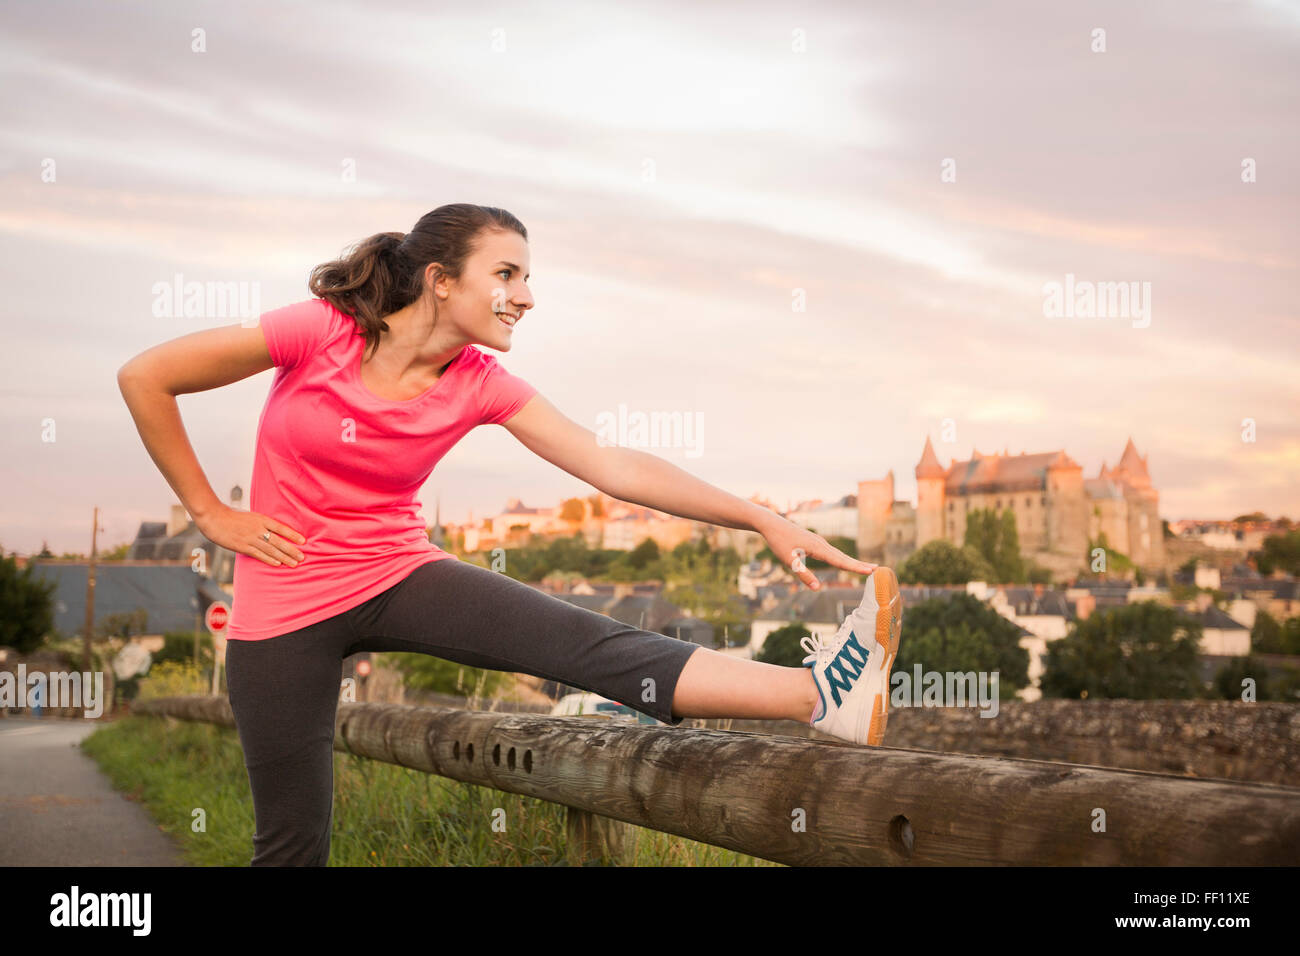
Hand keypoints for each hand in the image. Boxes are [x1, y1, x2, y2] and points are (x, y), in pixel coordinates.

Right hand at [196, 504, 306, 567]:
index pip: (281, 528)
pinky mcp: (242, 546)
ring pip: (271, 550)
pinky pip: (258, 554)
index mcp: (261, 519)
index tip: (303, 541)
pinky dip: (269, 560)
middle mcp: (258, 529)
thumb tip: (271, 530)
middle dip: (292, 550)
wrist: (213, 517)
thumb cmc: (231, 515)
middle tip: (302, 557)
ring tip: (294, 563)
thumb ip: (261, 523)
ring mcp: (250, 538)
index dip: (293, 535)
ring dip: (284, 557)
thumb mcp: (250, 516)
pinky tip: (278, 564)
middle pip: (279, 541)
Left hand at [756, 514, 876, 589]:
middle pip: (843, 557)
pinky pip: (832, 552)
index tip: (870, 571)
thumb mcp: (789, 561)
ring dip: (852, 561)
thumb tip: (817, 589)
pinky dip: (842, 558)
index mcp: (818, 548)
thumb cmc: (779, 541)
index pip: (840, 560)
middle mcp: (821, 544)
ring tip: (866, 567)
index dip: (855, 567)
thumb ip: (803, 575)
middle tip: (877, 570)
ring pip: (839, 554)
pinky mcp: (815, 542)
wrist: (771, 523)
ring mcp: (819, 542)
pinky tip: (844, 562)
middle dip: (859, 564)